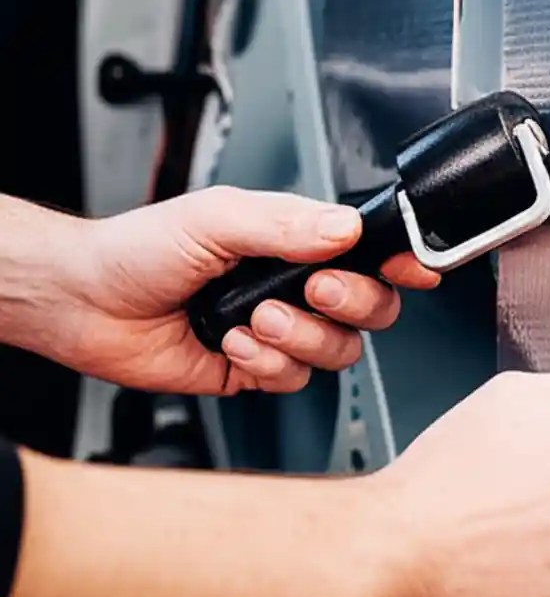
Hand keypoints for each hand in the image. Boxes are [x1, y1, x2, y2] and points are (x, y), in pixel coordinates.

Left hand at [60, 185, 440, 394]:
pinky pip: (294, 380)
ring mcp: (280, 332)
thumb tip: (346, 227)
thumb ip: (286, 222)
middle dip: (353, 301)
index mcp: (297, 242)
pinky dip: (266, 364)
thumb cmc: (140, 250)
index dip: (405, 262)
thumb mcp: (217, 216)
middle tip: (316, 288)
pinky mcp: (256, 371)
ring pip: (339, 351)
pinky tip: (232, 343)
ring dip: (301, 337)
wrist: (85, 302)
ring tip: (257, 319)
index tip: (417, 268)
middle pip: (373, 308)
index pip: (371, 253)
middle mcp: (296, 288)